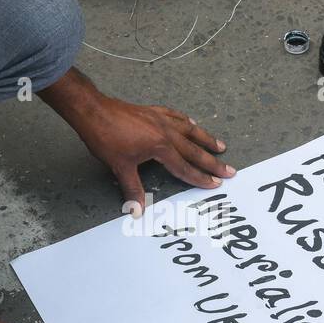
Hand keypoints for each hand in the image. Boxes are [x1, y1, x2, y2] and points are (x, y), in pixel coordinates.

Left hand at [67, 95, 235, 210]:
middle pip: (194, 149)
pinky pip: (176, 116)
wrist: (93, 111)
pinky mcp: (152, 112)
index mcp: (161, 146)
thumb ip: (132, 189)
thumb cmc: (106, 138)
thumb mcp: (120, 167)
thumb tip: (137, 211)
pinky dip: (186, 122)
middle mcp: (166, 132)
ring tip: (220, 145)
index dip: (201, 178)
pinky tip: (192, 123)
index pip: (184, 167)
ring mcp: (160, 119)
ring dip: (206, 139)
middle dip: (212, 162)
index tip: (216, 184)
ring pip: (190, 130)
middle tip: (230, 170)